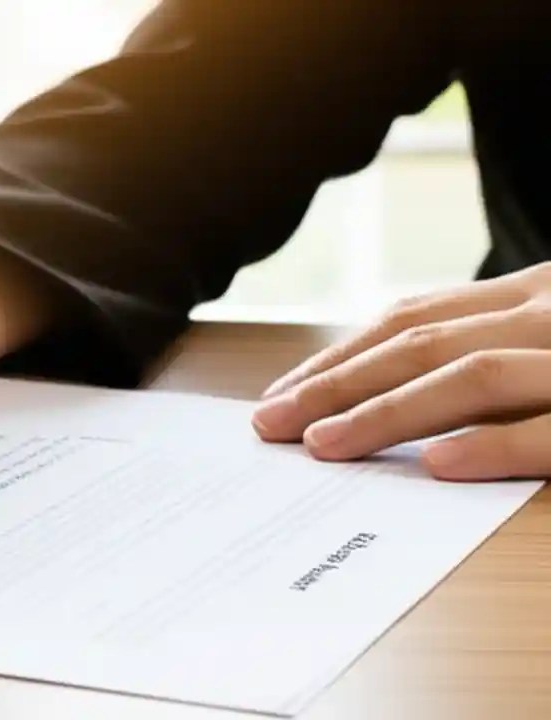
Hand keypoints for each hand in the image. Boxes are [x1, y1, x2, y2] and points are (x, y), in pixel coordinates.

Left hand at [252, 262, 550, 480]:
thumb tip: (384, 395)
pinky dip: (492, 444)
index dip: (341, 359)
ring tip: (322, 445)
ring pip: (474, 375)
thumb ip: (490, 351)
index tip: (282, 394)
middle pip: (424, 345)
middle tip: (270, 423)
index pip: (415, 321)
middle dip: (335, 385)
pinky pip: (550, 429)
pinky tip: (437, 464)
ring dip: (387, 412)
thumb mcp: (546, 340)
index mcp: (534, 296)